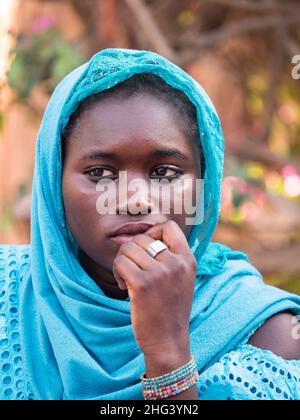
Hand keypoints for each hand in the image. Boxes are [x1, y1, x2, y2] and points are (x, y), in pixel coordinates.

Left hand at [112, 220, 197, 358]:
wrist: (168, 340)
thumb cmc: (170, 309)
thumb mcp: (181, 278)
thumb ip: (170, 256)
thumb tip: (141, 235)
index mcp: (188, 259)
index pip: (168, 226)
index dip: (152, 233)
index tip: (146, 250)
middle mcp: (176, 263)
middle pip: (141, 238)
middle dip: (131, 252)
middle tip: (133, 270)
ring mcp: (160, 273)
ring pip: (127, 249)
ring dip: (122, 263)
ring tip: (128, 279)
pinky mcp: (142, 284)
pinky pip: (120, 263)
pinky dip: (117, 273)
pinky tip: (124, 286)